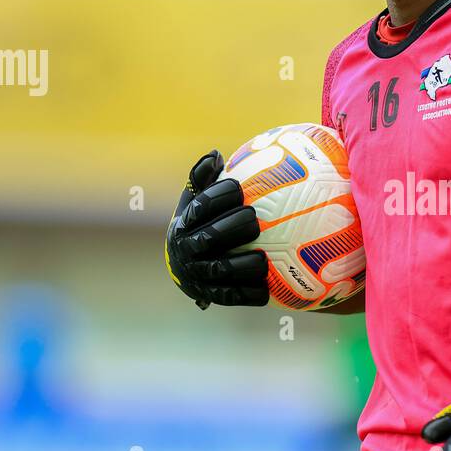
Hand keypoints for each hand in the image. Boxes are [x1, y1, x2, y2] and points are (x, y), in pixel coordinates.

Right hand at [164, 150, 268, 307]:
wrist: (185, 268)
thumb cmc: (198, 226)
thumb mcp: (194, 203)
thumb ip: (203, 180)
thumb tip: (215, 154)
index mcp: (183, 224)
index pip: (200, 207)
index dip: (220, 196)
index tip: (240, 187)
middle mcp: (186, 250)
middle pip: (210, 238)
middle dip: (234, 227)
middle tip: (255, 219)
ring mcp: (198, 274)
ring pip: (220, 270)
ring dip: (243, 263)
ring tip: (263, 258)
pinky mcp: (210, 295)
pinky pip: (230, 296)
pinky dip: (248, 293)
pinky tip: (267, 287)